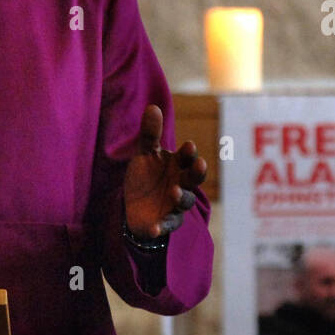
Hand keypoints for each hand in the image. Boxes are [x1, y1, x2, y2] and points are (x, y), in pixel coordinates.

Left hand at [124, 104, 206, 238]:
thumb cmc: (146, 176)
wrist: (135, 205)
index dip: (189, 153)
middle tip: (198, 164)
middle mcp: (181, 184)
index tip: (188, 146)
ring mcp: (175, 204)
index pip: (187, 158)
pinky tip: (155, 227)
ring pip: (184, 201)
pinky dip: (162, 227)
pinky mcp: (166, 222)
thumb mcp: (144, 154)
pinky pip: (167, 225)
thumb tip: (153, 107)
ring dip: (181, 197)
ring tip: (174, 192)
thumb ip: (149, 134)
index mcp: (178, 166)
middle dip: (196, 172)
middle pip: (193, 178)